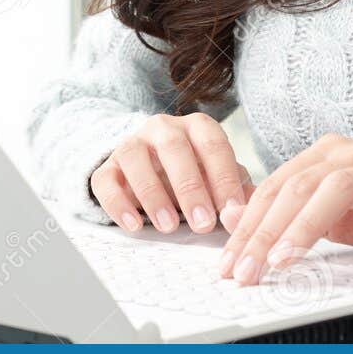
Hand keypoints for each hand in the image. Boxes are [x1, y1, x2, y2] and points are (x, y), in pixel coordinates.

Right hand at [90, 112, 255, 235]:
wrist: (152, 168)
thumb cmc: (196, 175)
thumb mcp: (219, 179)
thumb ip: (237, 193)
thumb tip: (247, 215)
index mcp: (196, 127)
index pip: (213, 144)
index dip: (224, 177)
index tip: (231, 211)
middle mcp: (162, 128)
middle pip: (174, 148)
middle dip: (190, 187)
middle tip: (202, 224)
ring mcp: (131, 144)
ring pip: (134, 157)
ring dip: (152, 193)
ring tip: (168, 227)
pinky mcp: (107, 167)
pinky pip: (105, 179)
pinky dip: (117, 203)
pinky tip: (134, 225)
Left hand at [219, 133, 352, 284]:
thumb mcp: (320, 207)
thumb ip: (280, 211)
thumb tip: (230, 220)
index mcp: (320, 155)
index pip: (275, 188)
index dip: (249, 225)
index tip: (231, 262)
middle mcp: (348, 156)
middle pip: (298, 188)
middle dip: (267, 232)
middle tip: (248, 269)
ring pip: (340, 189)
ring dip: (308, 226)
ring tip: (287, 257)